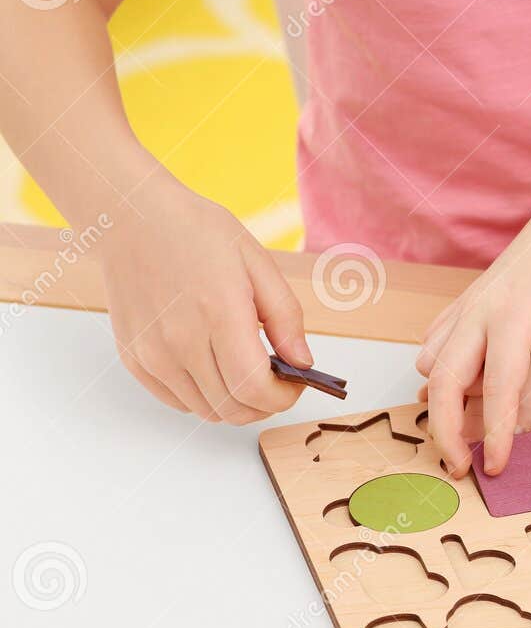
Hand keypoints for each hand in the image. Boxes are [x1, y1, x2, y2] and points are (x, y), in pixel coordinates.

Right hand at [102, 174, 308, 422]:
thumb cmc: (196, 233)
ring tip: (246, 371)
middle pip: (234, 409)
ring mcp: (151, 354)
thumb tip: (303, 362)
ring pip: (206, 411)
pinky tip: (214, 367)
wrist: (131, 216)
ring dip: (236, 403)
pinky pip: (177, 401)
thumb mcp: (258, 264)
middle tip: (277, 380)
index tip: (296, 383)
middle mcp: (179, 341)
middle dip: (265, 404)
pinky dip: (204, 396)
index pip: (255, 389)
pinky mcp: (133, 358)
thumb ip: (286, 318)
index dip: (284, 397)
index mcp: (218, 315)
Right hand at [415, 215, 530, 477]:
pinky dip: (440, 371)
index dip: (497, 431)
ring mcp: (470, 301)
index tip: (498, 466)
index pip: (500, 385)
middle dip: (446, 429)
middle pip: (446, 380)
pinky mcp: (468, 298)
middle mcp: (482, 307)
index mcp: (515, 311)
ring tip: (457, 438)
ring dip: (439, 402)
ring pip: (434, 361)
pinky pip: (438, 340)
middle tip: (461, 468)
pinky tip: (455, 395)